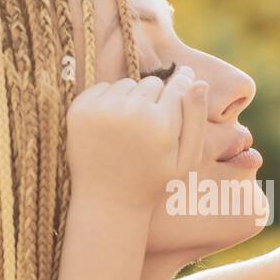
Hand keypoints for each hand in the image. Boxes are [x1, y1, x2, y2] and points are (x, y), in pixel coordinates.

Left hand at [65, 64, 207, 208]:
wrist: (107, 201)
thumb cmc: (153, 181)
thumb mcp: (186, 159)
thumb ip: (196, 119)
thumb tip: (199, 81)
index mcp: (161, 124)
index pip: (178, 85)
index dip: (183, 82)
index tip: (183, 78)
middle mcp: (131, 112)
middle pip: (152, 82)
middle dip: (155, 97)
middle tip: (151, 124)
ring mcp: (102, 110)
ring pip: (127, 83)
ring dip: (131, 98)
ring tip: (129, 129)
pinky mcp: (80, 109)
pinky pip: (102, 87)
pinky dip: (108, 100)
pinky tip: (110, 126)